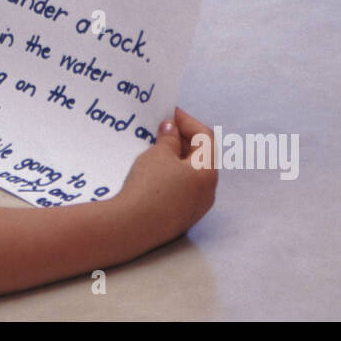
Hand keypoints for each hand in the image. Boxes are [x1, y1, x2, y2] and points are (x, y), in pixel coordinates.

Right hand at [115, 106, 217, 249]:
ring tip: (156, 148)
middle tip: (162, 129)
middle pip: (201, 157)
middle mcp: (208, 191)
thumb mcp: (158, 154)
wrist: (131, 227)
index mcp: (207, 173)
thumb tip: (172, 130)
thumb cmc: (148, 187)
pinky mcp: (181, 218)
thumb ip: (169, 139)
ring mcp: (196, 207)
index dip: (187, 121)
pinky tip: (154, 172)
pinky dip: (173, 176)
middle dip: (183, 140)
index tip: (169, 113)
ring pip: (192, 174)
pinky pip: (182, 190)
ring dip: (177, 158)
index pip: (205, 138)